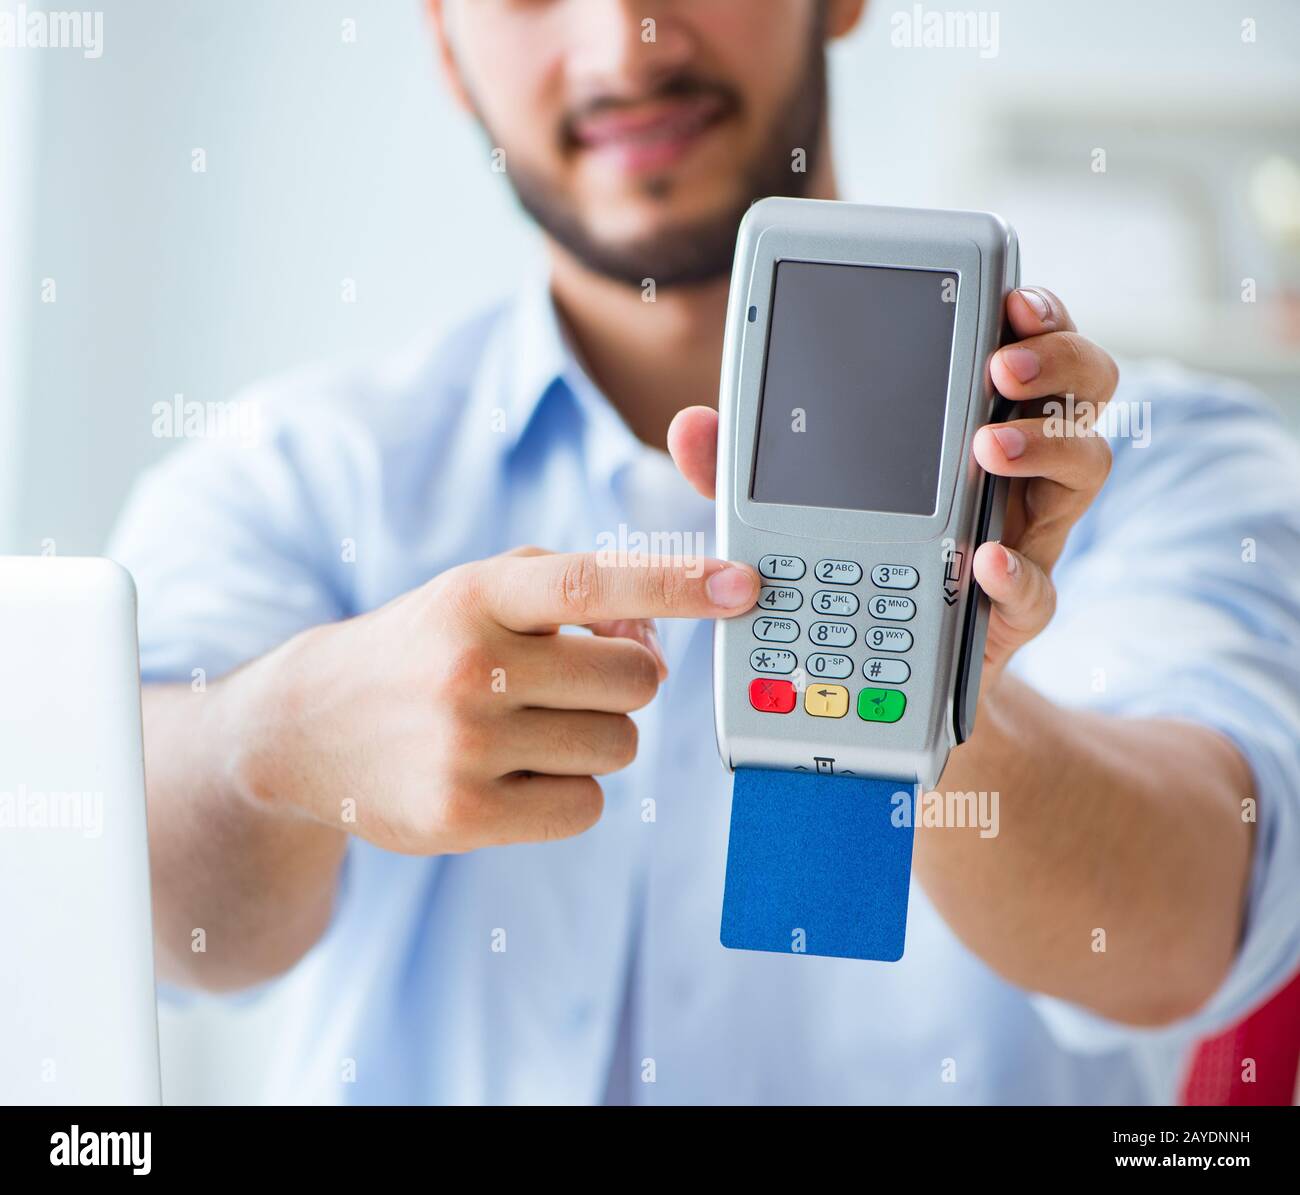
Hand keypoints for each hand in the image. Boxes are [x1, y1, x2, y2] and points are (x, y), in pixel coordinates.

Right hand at [233, 547, 758, 852]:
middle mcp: (469, 667)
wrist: (310, 727)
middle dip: (624, 684)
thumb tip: (659, 646)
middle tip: (573, 684)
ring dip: (595, 738)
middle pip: (634, 683)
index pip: (593, 582)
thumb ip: (576, 598)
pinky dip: (569, 791)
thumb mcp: (481, 595)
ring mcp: (464, 747)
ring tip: (531, 728)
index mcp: (477, 597)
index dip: (676, 582)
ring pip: (617, 747)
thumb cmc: (425, 648)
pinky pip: (586, 808)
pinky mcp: (462, 816)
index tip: (742, 586)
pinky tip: (515, 775)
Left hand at [668, 287, 1117, 686]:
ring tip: (988, 448)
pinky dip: (1016, 570)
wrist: (889, 672)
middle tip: (1003, 369)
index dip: (1032, 313)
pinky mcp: (1017, 606)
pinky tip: (983, 559)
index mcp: (968, 420)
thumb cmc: (849, 560)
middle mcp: (1016, 467)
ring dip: (1047, 446)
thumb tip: (691, 426)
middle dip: (1057, 361)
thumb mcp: (784, 504)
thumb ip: (745, 468)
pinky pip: (1043, 584)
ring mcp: (1027, 532)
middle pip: (1082, 389)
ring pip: (1088, 466)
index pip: (1021, 346)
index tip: (1009, 296)